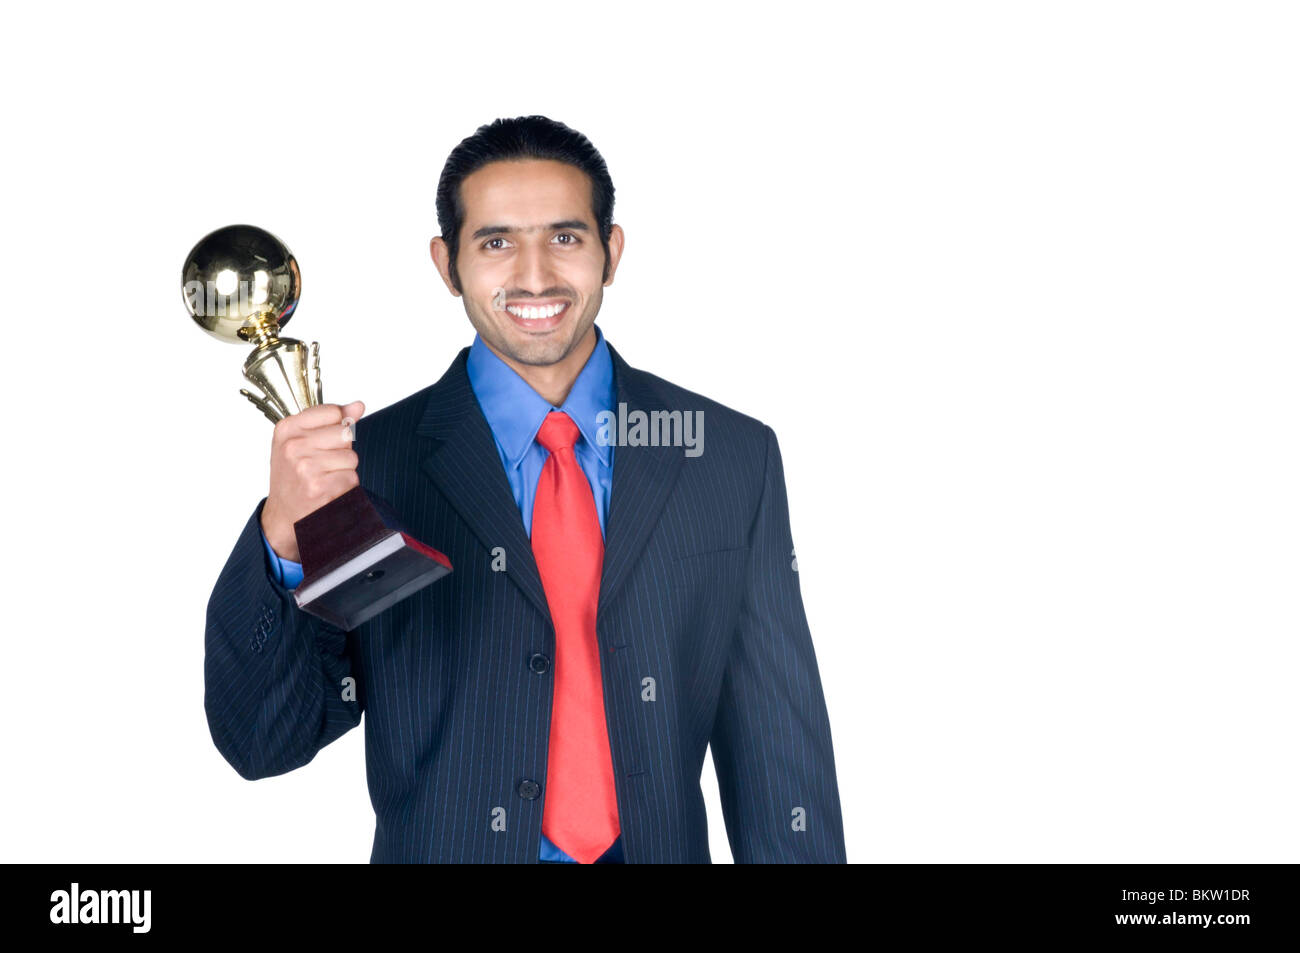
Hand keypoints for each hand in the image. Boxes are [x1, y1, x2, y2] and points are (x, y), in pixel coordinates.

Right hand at [260, 400, 364, 561]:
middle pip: (345, 433)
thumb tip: (359, 405)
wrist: (283, 514)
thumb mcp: (301, 441)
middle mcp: (293, 446)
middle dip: (342, 449)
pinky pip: (352, 478)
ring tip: (324, 478)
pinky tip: (328, 491)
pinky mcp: (320, 488)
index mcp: (287, 429)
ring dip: (344, 469)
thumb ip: (330, 420)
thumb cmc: (293, 475)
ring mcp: (306, 467)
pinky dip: (345, 486)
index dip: (337, 426)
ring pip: (351, 457)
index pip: (332, 411)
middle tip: (323, 464)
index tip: (324, 441)